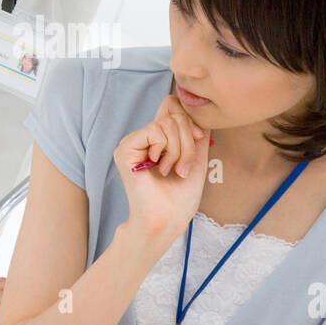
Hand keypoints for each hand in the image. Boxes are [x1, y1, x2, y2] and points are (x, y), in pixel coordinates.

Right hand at [114, 95, 210, 243]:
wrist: (168, 219)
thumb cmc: (181, 196)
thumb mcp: (196, 157)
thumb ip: (196, 132)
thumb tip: (197, 110)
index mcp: (158, 138)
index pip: (172, 105)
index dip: (190, 118)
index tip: (199, 139)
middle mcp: (143, 137)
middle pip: (174, 114)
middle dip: (188, 141)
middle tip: (183, 166)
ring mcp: (132, 142)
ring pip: (167, 123)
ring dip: (179, 150)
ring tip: (172, 170)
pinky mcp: (125, 149)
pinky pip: (155, 131)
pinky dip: (166, 149)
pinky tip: (159, 167)